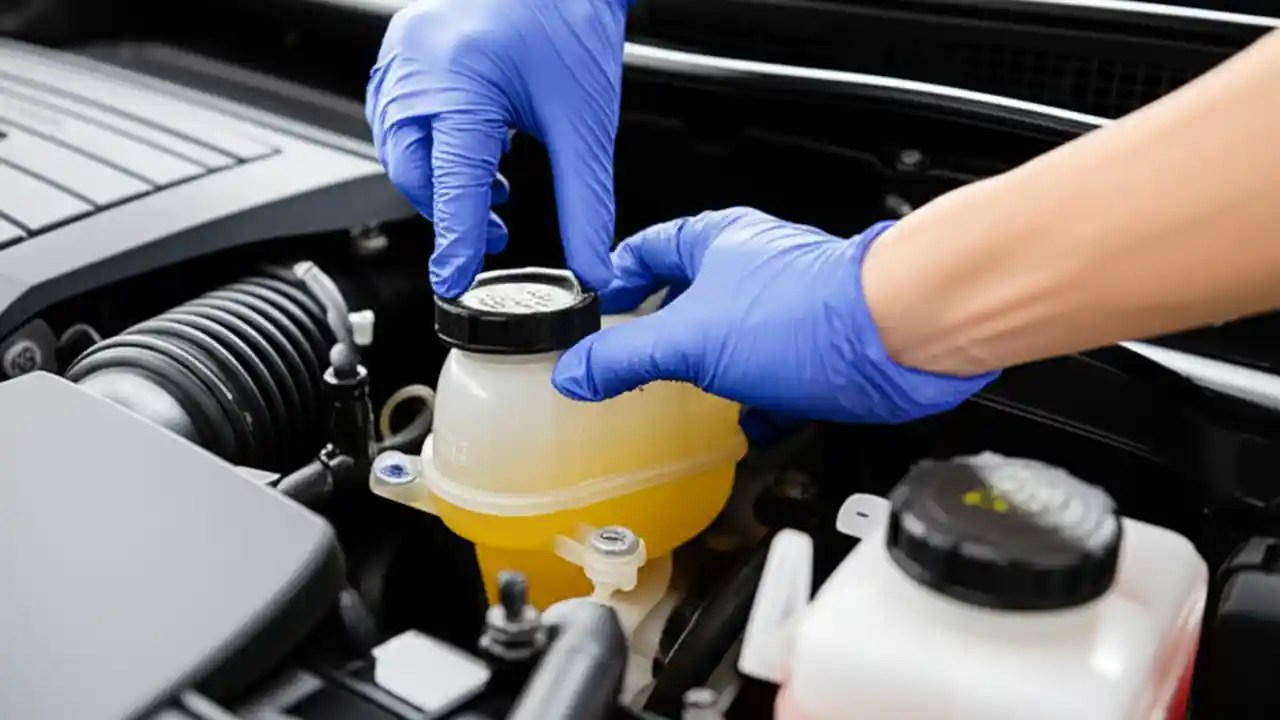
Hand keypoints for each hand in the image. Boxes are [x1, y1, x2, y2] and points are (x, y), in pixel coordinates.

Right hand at [366, 0, 629, 296]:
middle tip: (495, 236)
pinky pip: (401, 117)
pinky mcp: (404, 50)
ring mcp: (403, 55)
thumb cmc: (571, 18)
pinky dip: (432, 148)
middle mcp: (417, 67)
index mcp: (459, 81)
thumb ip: (586, 204)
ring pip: (403, 148)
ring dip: (444, 182)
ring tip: (492, 195)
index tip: (456, 282)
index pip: (451, 184)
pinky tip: (472, 155)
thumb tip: (592, 262)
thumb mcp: (585, 123)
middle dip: (453, 212)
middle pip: (416, 172)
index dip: (456, 242)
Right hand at [551, 208, 997, 423]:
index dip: (615, 279)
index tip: (593, 311)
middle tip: (629, 360)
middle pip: (690, 294)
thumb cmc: (807, 313)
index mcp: (715, 241)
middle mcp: (752, 266)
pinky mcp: (819, 350)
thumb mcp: (689, 338)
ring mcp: (788, 308)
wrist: (898, 338)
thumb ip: (624, 356)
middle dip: (660, 331)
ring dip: (708, 368)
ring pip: (733, 337)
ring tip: (677, 399)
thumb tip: (575, 371)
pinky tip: (744, 428)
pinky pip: (775, 377)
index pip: (646, 249)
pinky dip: (755, 403)